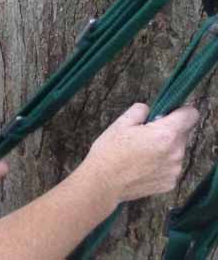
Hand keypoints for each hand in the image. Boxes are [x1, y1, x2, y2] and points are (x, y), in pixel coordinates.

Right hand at [81, 103, 198, 203]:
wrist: (103, 183)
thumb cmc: (110, 152)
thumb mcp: (120, 123)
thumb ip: (140, 110)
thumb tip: (150, 110)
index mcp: (165, 134)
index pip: (191, 115)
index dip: (181, 111)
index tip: (168, 114)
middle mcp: (175, 152)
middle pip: (183, 133)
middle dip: (168, 131)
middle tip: (144, 135)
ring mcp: (174, 170)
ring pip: (177, 150)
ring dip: (165, 148)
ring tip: (141, 153)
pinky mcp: (170, 183)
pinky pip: (171, 167)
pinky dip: (161, 164)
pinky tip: (142, 166)